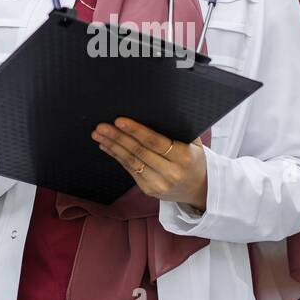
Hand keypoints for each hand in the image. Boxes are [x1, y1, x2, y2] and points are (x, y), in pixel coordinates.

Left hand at [92, 118, 207, 209]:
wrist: (200, 189)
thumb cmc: (194, 159)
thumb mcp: (194, 143)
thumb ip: (178, 129)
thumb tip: (155, 109)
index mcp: (184, 157)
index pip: (155, 142)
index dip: (136, 131)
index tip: (120, 121)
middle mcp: (171, 172)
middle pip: (139, 152)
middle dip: (118, 137)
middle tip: (102, 126)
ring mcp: (159, 183)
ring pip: (131, 162)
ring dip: (112, 146)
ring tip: (98, 134)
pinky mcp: (149, 190)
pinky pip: (130, 170)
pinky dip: (116, 156)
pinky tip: (106, 146)